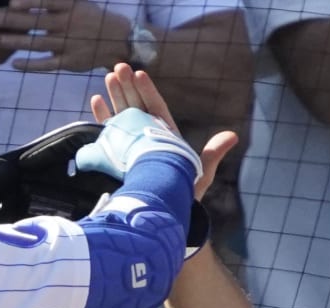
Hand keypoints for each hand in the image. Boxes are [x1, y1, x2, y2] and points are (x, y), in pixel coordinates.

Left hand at [0, 0, 132, 71]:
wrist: (116, 40)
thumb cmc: (90, 16)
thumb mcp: (76, 1)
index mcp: (69, 7)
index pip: (46, 2)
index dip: (29, 3)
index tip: (11, 3)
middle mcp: (67, 25)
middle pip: (35, 23)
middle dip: (10, 21)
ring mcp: (67, 45)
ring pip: (37, 43)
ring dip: (15, 42)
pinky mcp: (68, 62)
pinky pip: (46, 64)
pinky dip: (30, 64)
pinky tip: (14, 63)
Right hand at [90, 63, 237, 199]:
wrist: (158, 219)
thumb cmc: (182, 197)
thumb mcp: (199, 174)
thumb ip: (212, 154)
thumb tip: (233, 135)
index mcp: (166, 138)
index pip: (157, 109)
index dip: (148, 91)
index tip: (140, 73)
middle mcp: (147, 139)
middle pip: (137, 107)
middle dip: (128, 87)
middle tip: (119, 66)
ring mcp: (130, 148)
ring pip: (121, 116)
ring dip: (115, 96)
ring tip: (109, 76)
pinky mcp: (114, 158)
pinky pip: (108, 134)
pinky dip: (102, 118)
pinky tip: (96, 100)